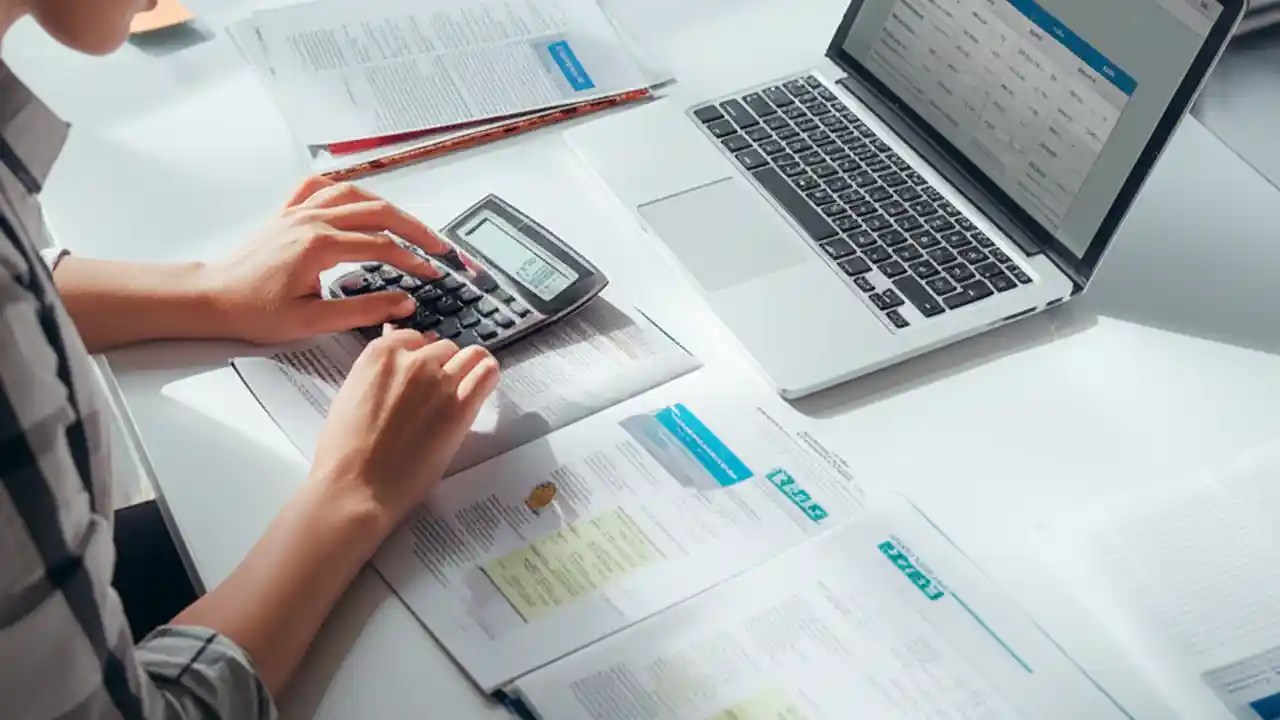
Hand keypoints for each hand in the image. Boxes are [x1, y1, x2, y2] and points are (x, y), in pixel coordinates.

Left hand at [204, 176, 448, 343]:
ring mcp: (299, 212)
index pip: (382, 247)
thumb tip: (402, 303)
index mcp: (318, 246)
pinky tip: (359, 199)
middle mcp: (311, 220)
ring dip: (389, 206)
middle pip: (379, 212)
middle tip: (438, 246)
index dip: (413, 261)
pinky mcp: (289, 212)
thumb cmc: (253, 310)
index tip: (432, 273)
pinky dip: (347, 189)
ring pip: (356, 194)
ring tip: (411, 224)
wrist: (213, 297)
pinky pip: (322, 186)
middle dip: (415, 228)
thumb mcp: (312, 321)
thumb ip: (362, 310)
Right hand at [309, 329, 500, 527]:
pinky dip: (488, 375)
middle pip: (443, 348)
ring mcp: (439, 382)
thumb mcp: (351, 395)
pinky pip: (487, 374)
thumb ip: (377, 374)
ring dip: (467, 367)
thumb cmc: (345, 450)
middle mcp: (413, 361)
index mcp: (380, 354)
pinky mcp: (460, 408)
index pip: (414, 338)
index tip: (422, 366)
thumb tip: (393, 362)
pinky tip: (484, 383)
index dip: (420, 353)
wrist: (356, 485)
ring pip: (469, 356)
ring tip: (464, 385)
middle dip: (442, 364)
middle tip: (437, 388)